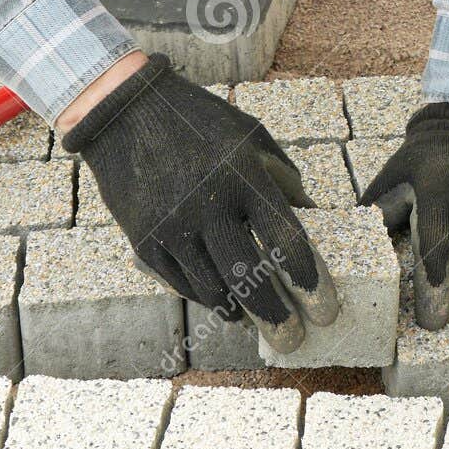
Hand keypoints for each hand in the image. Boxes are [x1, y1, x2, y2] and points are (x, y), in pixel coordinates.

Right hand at [61, 53, 337, 351]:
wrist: (123, 109)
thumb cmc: (198, 120)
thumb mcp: (249, 135)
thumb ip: (282, 176)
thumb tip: (312, 218)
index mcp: (242, 174)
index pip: (285, 239)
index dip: (310, 281)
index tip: (325, 308)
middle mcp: (207, 203)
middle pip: (248, 278)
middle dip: (277, 318)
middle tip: (294, 338)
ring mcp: (171, 226)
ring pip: (213, 290)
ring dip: (240, 312)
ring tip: (257, 320)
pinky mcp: (144, 240)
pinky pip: (182, 285)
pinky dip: (207, 298)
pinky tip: (224, 303)